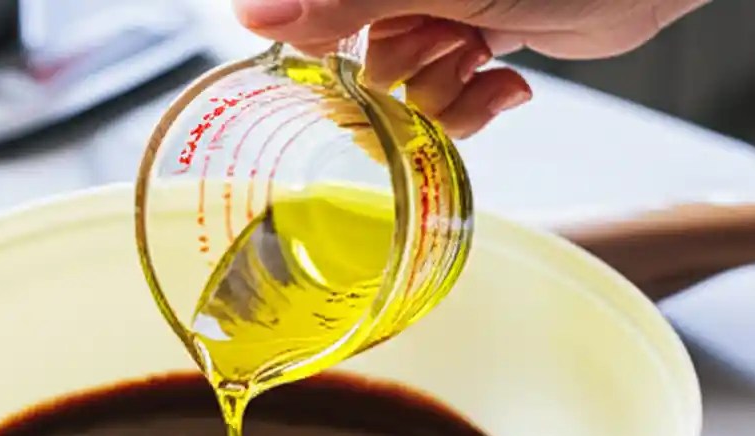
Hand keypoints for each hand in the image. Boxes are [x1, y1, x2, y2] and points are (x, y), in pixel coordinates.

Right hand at [231, 0, 709, 136]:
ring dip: (446, 93)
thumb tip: (250, 14)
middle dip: (404, 73)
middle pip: (357, 64)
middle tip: (445, 44)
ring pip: (405, 92)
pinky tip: (504, 81)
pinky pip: (447, 101)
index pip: (313, 18)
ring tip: (483, 61)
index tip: (349, 65)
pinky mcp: (475, 46)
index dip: (328, 52)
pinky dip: (475, 103)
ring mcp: (438, 16)